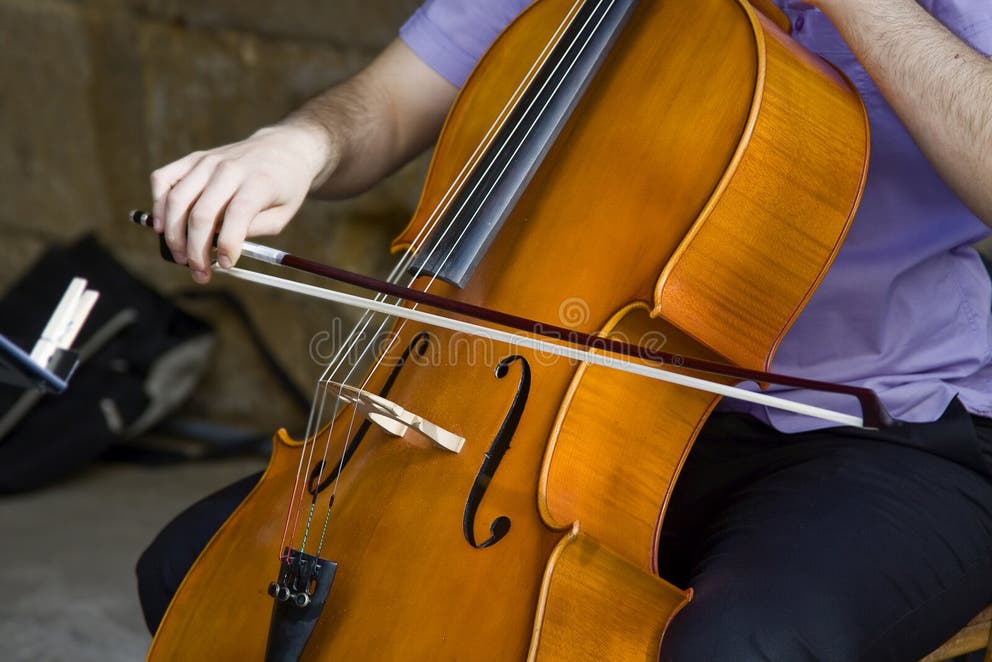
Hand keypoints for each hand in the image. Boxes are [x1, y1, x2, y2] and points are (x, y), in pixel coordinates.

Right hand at [150, 121, 330, 282]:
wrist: (283, 148)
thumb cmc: (284, 188)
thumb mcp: (282, 215)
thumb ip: (254, 230)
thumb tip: (220, 247)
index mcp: (258, 182)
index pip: (236, 215)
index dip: (228, 245)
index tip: (227, 265)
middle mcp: (229, 169)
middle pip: (201, 214)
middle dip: (196, 250)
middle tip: (199, 273)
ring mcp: (207, 161)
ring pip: (176, 199)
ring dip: (173, 235)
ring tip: (181, 257)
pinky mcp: (193, 158)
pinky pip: (163, 178)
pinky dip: (157, 203)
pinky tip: (162, 226)